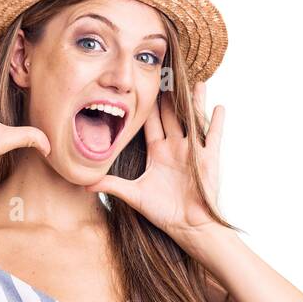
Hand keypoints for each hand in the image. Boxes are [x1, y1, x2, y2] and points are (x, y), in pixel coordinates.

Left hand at [87, 81, 225, 240]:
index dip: (148, 106)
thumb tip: (83, 184)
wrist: (189, 226)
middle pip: (172, 116)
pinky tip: (219, 106)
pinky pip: (213, 137)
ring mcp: (193, 152)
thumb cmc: (164, 212)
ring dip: (195, 102)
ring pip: (193, 120)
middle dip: (170, 97)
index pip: (152, 123)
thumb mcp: (134, 195)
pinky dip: (217, 122)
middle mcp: (175, 148)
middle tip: (167, 74)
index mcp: (158, 153)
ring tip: (197, 83)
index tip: (144, 87)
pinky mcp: (208, 159)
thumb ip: (111, 185)